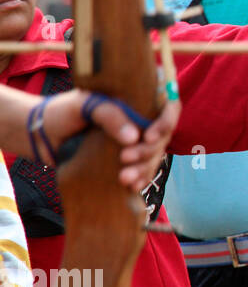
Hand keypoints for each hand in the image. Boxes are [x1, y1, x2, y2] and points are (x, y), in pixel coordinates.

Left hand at [35, 93, 178, 189]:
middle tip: (125, 158)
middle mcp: (140, 120)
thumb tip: (133, 138)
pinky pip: (143, 170)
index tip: (148, 136)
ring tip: (124, 179)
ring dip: (144, 169)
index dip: (166, 121)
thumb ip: (109, 115)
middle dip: (148, 151)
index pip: (168, 105)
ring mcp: (133, 141)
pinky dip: (141, 179)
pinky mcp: (125, 159)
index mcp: (135, 100)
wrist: (40, 136)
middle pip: (162, 136)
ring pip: (154, 155)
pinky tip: (133, 186)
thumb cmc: (61, 112)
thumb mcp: (83, 105)